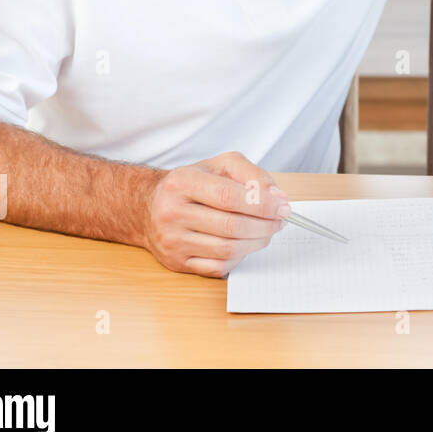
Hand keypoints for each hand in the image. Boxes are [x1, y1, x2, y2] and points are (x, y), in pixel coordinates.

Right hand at [141, 151, 289, 277]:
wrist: (149, 206)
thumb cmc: (192, 184)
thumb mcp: (220, 165)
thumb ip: (252, 175)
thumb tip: (278, 197)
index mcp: (183, 182)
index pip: (230, 196)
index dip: (263, 204)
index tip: (283, 207)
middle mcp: (172, 212)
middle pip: (231, 226)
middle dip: (265, 225)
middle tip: (279, 221)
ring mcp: (172, 240)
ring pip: (228, 249)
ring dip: (257, 242)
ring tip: (266, 232)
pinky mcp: (176, 262)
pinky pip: (218, 266)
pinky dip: (239, 257)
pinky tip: (244, 244)